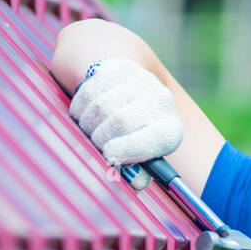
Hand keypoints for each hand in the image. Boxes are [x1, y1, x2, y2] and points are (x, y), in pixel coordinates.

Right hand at [69, 58, 182, 189]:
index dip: (126, 151)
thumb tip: (133, 181)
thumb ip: (136, 176)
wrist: (134, 96)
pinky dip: (80, 109)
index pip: (153, 139)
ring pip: (100, 106)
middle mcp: (161, 101)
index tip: (109, 157)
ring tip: (91, 131)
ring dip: (87, 125)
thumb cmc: (135, 141)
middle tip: (96, 145)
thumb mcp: (141, 162)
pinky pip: (88, 91)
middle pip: (119, 122)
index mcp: (170, 131)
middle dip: (100, 139)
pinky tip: (87, 116)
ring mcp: (140, 81)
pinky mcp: (119, 68)